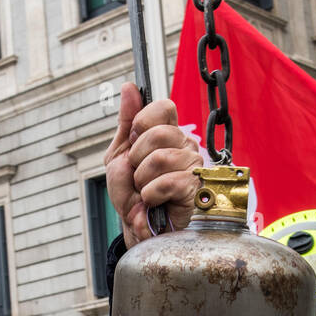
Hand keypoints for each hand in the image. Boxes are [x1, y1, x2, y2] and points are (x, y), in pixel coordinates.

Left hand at [104, 83, 202, 247]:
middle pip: (158, 133)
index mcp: (169, 133)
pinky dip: (150, 195)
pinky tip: (154, 202)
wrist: (137, 228)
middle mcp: (185, 145)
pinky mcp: (195, 190)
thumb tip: (129, 88)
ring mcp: (194, 166)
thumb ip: (126, 123)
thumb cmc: (132, 194)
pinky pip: (166, 182)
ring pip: (160, 158)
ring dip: (142, 180)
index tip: (134, 141)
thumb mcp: (120, 156)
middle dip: (136, 158)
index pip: (164, 106)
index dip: (142, 122)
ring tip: (146, 191)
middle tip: (139, 175)